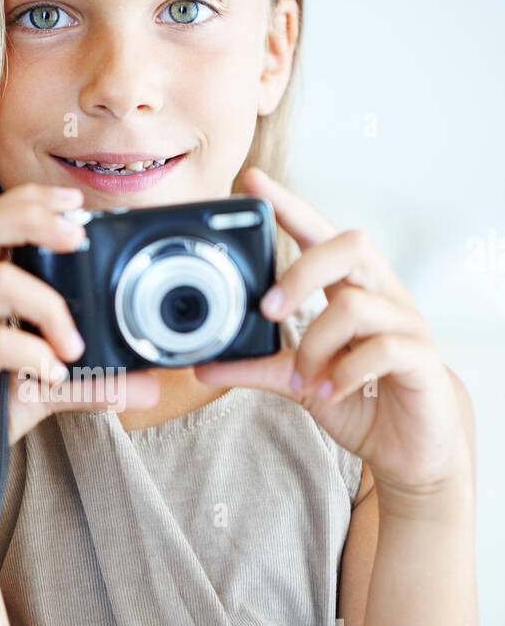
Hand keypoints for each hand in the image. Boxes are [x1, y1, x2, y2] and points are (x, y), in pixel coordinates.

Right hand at [0, 182, 158, 504]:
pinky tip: (53, 375)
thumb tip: (148, 385)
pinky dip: (33, 354)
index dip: (31, 200)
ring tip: (74, 342)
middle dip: (30, 217)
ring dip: (48, 303)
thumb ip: (93, 380)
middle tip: (76, 237)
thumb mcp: (44, 390)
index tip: (76, 204)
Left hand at [193, 167, 471, 498]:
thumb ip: (259, 366)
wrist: (412, 444)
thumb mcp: (299, 381)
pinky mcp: (420, 358)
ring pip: (354, 306)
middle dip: (301, 272)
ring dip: (314, 346)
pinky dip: (345, 372)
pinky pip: (382, 349)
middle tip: (267, 311)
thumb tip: (204, 365)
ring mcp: (404, 324)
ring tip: (304, 379)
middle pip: (350, 245)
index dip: (289, 205)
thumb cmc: (361, 398)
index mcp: (350, 289)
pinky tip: (330, 391)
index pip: (319, 233)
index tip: (252, 182)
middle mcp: (380, 295)